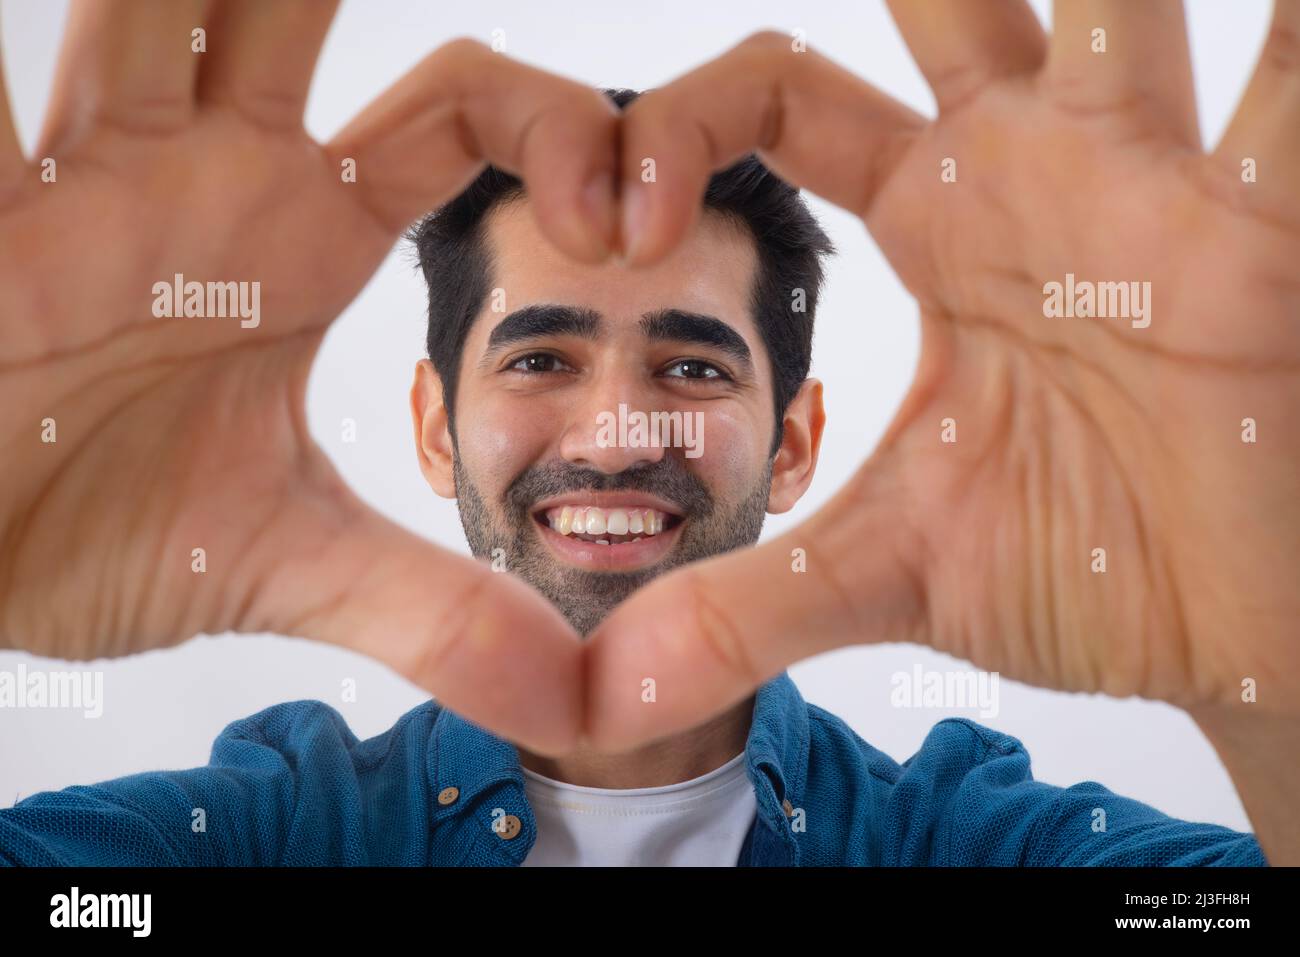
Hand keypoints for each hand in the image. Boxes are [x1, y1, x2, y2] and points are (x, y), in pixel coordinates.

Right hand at [0, 1, 624, 754]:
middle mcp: (206, 173)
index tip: (617, 230)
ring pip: (148, 2)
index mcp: (305, 234)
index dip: (555, 132)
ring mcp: (82, 171)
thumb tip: (577, 699)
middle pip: (296, 3)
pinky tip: (25, 59)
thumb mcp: (289, 564)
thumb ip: (433, 611)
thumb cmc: (102, 534)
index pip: (458, 117)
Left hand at [587, 2, 1299, 750]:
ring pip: (1131, 6)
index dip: (685, 130)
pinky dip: (1288, 45)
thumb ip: (750, 605)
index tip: (616, 228)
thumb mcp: (890, 568)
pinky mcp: (1273, 232)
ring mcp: (1164, 184)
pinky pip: (1293, 107)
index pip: (787, 96)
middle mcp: (1047, 171)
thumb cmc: (1086, 566)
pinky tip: (1281, 11)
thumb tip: (604, 693)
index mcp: (944, 220)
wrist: (1230, 629)